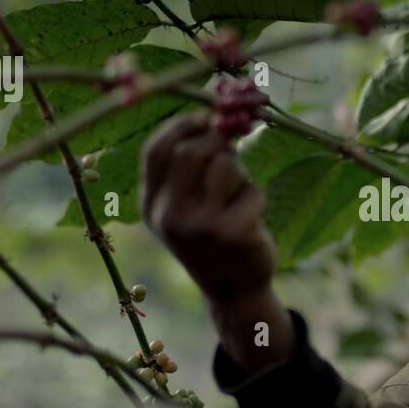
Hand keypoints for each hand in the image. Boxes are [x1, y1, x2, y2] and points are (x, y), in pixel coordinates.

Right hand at [140, 113, 275, 302]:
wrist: (232, 291)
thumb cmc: (211, 235)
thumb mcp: (187, 205)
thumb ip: (191, 165)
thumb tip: (219, 116)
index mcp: (151, 206)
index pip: (156, 150)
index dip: (184, 125)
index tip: (209, 116)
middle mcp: (169, 217)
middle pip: (190, 152)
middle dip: (218, 141)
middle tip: (232, 147)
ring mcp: (201, 227)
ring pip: (226, 166)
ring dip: (240, 173)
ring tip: (238, 196)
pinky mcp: (233, 234)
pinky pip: (252, 191)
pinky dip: (257, 198)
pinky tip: (251, 220)